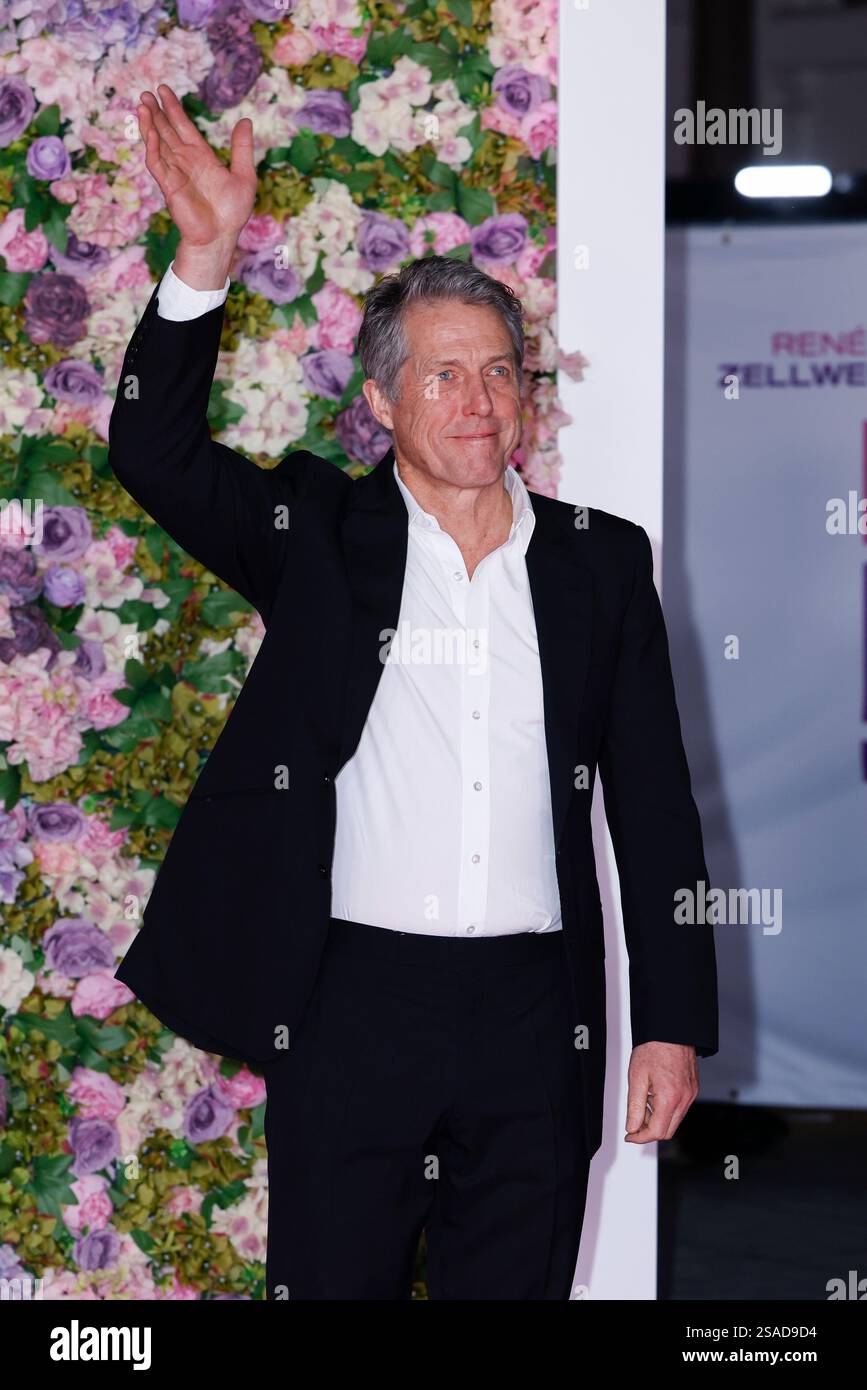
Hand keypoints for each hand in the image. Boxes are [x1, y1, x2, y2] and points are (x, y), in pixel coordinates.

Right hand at [137, 83, 256, 269]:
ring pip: (158, 143)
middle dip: (156, 112)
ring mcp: (175, 172)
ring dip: (149, 124)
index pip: (183, 127)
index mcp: (201, 157)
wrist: (221, 238)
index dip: (173, 109)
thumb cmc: (232, 212)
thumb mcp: (244, 175)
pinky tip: (149, 131)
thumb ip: (242, 148)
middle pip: (167, 131)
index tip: (163, 90)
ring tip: (142, 104)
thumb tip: (245, 121)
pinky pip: (157, 162)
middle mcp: (185, 162)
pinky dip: (152, 147)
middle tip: (146, 92)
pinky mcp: (169, 185)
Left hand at [624, 1041, 697, 1143]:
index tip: (630, 1136)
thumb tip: (632, 1127)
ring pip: (675, 1121)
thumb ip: (634, 1106)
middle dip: (649, 1131)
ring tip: (644, 1103)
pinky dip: (667, 1110)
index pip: (656, 1131)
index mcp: (669, 1098)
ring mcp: (691, 1094)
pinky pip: (680, 1109)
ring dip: (658, 1120)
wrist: (671, 1031)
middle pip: (668, 1131)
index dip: (640, 1137)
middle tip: (634, 1122)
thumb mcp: (637, 1077)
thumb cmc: (654, 1048)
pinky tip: (655, 1097)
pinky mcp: (693, 1089)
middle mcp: (684, 1099)